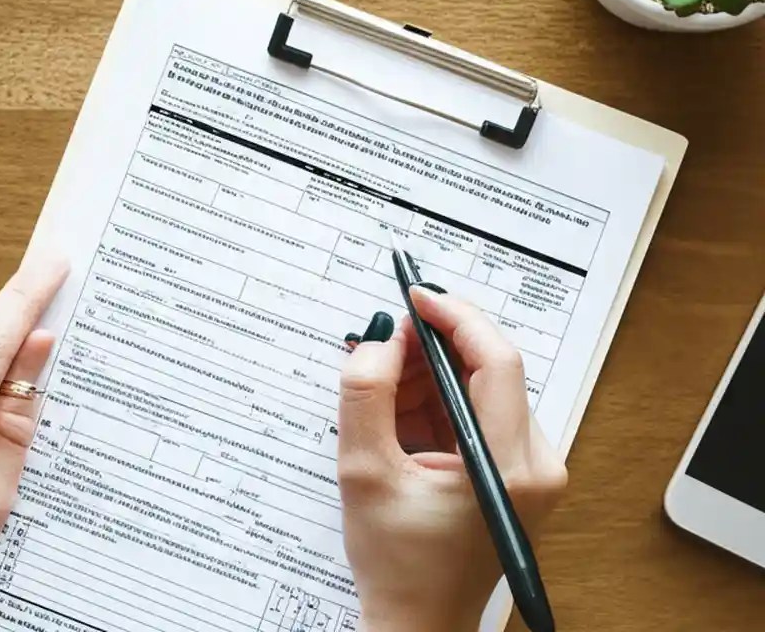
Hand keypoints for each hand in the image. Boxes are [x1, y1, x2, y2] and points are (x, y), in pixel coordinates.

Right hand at [338, 286, 566, 631]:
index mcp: (509, 466)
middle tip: (376, 346)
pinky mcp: (513, 472)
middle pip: (486, 370)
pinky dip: (433, 405)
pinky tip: (394, 416)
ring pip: (477, 389)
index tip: (414, 296)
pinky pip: (474, 414)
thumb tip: (374, 339)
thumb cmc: (398, 566)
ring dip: (426, 379)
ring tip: (376, 394)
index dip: (454, 318)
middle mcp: (534, 463)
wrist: (418, 622)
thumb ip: (364, 396)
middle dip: (428, 350)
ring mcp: (528, 468)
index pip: (496, 361)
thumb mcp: (363, 473)